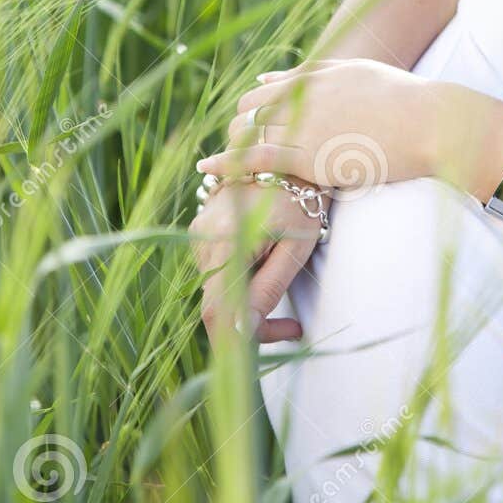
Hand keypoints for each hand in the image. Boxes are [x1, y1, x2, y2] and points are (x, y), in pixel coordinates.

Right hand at [188, 174, 320, 342]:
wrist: (290, 154)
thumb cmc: (304, 199)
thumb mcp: (296, 247)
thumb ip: (268, 288)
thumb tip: (241, 331)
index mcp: (225, 242)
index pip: (218, 311)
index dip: (237, 342)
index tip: (268, 349)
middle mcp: (202, 240)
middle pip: (217, 305)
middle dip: (252, 324)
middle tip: (292, 327)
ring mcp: (198, 234)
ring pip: (217, 291)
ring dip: (248, 305)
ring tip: (287, 301)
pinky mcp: (202, 232)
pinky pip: (217, 273)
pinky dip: (240, 285)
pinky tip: (267, 276)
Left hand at [197, 58, 446, 192]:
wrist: (432, 123)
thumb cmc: (409, 103)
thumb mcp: (363, 75)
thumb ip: (323, 75)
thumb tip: (280, 77)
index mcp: (318, 76)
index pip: (265, 91)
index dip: (251, 112)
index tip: (248, 130)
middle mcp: (304, 95)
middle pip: (249, 110)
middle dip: (237, 132)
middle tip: (233, 154)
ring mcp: (305, 123)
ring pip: (247, 133)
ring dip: (230, 149)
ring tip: (218, 168)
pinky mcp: (308, 155)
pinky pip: (255, 158)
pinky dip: (227, 163)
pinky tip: (208, 169)